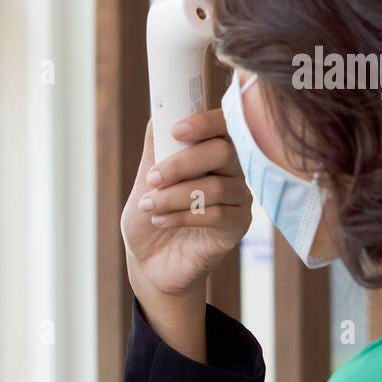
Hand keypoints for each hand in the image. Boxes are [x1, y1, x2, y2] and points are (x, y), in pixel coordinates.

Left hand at [120, 112, 251, 359]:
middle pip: (223, 152)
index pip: (223, 125)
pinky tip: (160, 220)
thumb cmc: (149, 216)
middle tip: (154, 178)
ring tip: (148, 206)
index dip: (205, 122)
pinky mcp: (237, 226)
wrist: (150, 263)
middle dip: (183, 163)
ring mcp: (237, 198)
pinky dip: (181, 216)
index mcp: (210, 152)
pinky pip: (217, 214)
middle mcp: (231, 170)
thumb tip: (159, 117)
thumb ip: (156, 152)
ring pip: (215, 186)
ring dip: (175, 195)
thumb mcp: (145, 182)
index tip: (176, 129)